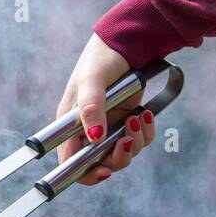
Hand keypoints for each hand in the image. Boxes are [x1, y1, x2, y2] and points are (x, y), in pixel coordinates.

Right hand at [55, 34, 156, 185]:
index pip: (70, 162)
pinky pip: (139, 140)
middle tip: (127, 142)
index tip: (103, 172)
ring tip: (138, 118)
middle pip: (99, 164)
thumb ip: (90, 108)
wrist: (126, 42)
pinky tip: (145, 114)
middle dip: (116, 158)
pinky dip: (146, 133)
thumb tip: (94, 138)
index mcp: (70, 124)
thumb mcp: (92, 81)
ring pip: (122, 154)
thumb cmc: (100, 60)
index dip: (84, 173)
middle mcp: (88, 130)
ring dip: (134, 143)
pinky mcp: (127, 121)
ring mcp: (109, 127)